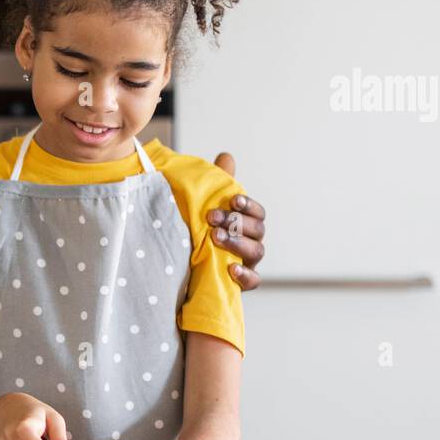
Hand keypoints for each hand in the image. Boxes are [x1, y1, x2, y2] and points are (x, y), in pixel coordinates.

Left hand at [210, 151, 265, 290]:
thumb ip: (217, 183)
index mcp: (246, 223)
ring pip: (256, 251)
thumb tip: (226, 156)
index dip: (248, 205)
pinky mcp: (240, 284)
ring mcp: (248, 263)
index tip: (233, 200)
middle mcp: (251, 242)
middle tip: (212, 218)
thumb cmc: (198, 232)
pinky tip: (231, 269)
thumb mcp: (204, 206)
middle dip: (237, 221)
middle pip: (258, 230)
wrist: (181, 269)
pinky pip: (253, 281)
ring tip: (215, 237)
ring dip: (238, 242)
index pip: (257, 213)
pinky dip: (245, 275)